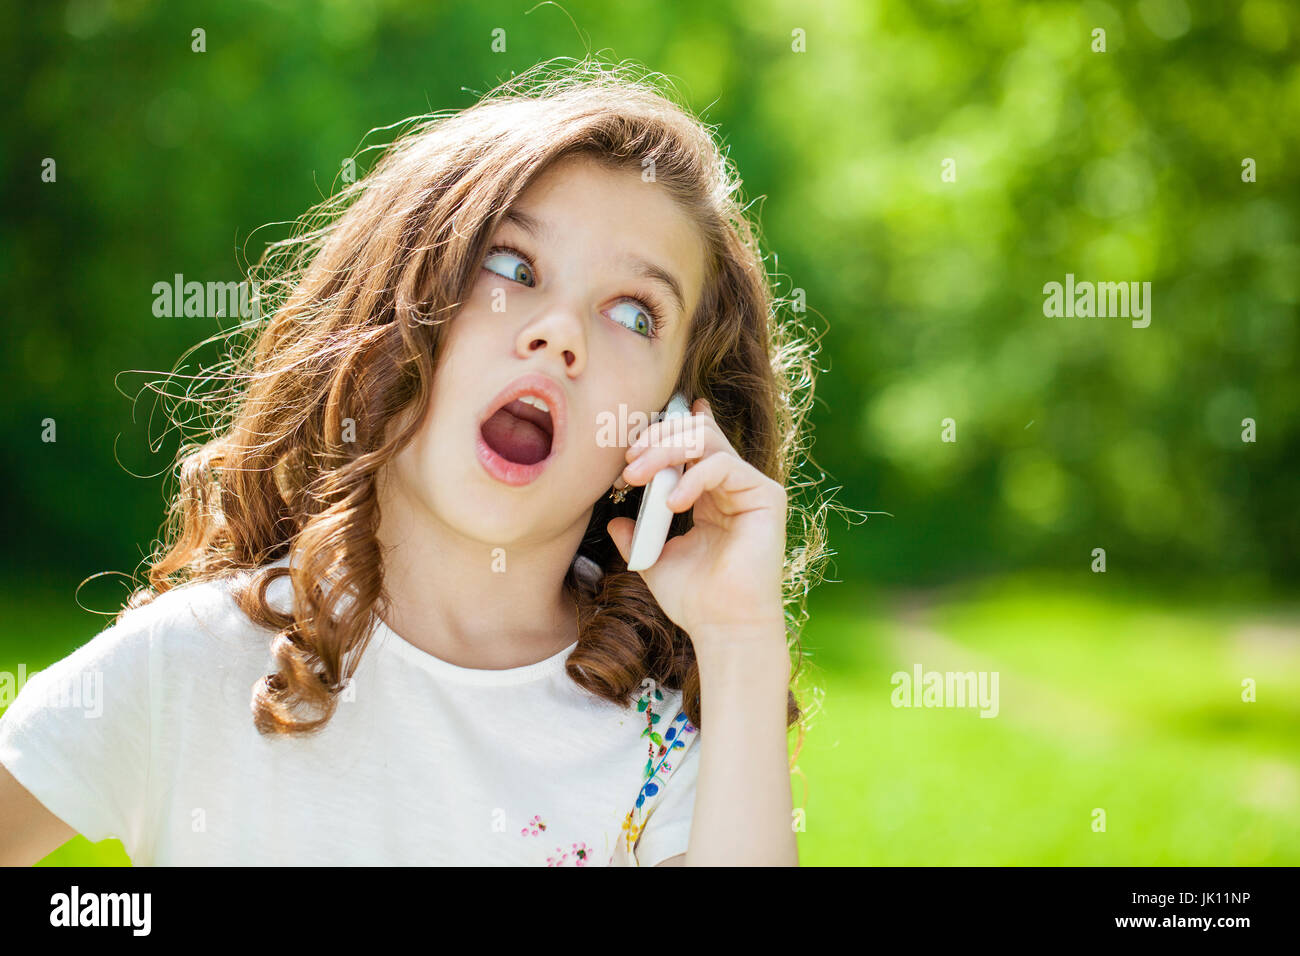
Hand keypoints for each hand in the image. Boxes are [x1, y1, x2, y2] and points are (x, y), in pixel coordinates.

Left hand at [606, 398, 787, 647]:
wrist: (722, 627)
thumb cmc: (693, 599)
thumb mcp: (653, 560)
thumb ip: (637, 536)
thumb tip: (615, 521)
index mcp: (709, 495)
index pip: (690, 444)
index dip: (660, 434)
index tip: (626, 454)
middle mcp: (732, 486)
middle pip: (696, 433)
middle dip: (656, 440)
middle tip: (627, 463)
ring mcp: (751, 488)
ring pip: (707, 441)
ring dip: (665, 452)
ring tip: (636, 476)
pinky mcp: (767, 495)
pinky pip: (725, 466)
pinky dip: (693, 478)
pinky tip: (671, 503)